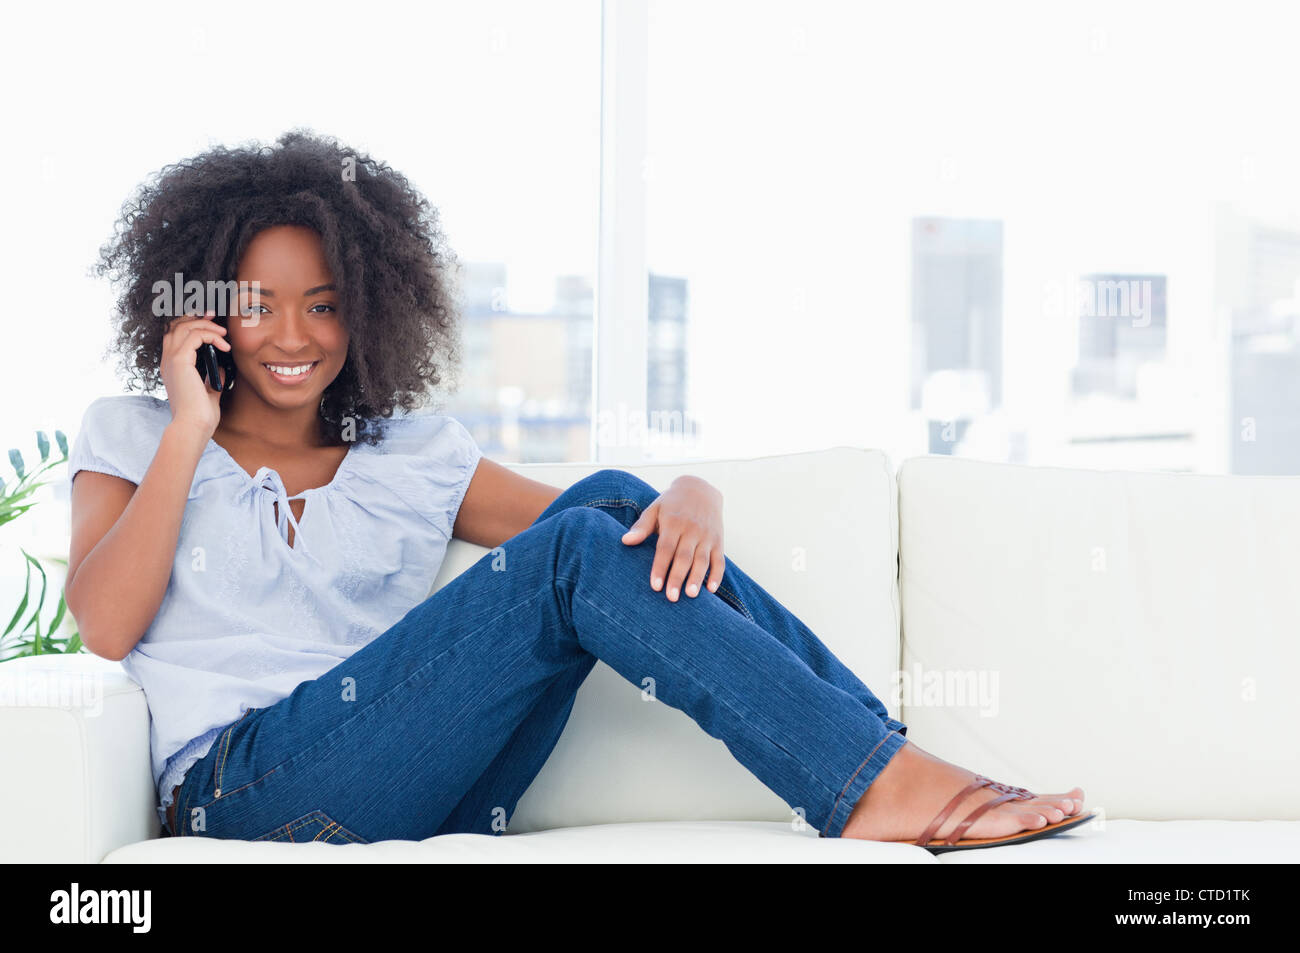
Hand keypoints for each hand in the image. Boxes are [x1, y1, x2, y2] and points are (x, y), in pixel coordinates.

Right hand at [160, 311, 229, 439]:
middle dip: (196, 317)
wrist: (193, 426)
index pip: (175, 335)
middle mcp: (168, 361)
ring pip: (184, 327)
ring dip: (206, 325)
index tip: (211, 321)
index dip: (190, 323)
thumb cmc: (200, 415)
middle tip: (215, 315)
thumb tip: (220, 369)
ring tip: (224, 332)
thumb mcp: (208, 392)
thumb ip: (211, 379)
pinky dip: (211, 335)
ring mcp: (172, 360)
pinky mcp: (180, 361)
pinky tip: (224, 345)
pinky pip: (195, 335)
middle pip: (175, 325)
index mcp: (172, 367)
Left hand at [621, 475, 724, 600]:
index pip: (666, 548)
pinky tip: (711, 590)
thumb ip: (641, 527)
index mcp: (673, 522)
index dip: (660, 567)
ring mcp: (707, 535)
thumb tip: (625, 541)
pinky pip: (719, 560)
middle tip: (671, 597)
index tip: (655, 585)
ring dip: (697, 578)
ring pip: (702, 560)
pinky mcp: (719, 540)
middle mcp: (692, 529)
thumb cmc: (671, 504)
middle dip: (678, 577)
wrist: (700, 488)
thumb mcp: (654, 509)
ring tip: (691, 595)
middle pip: (684, 557)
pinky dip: (717, 575)